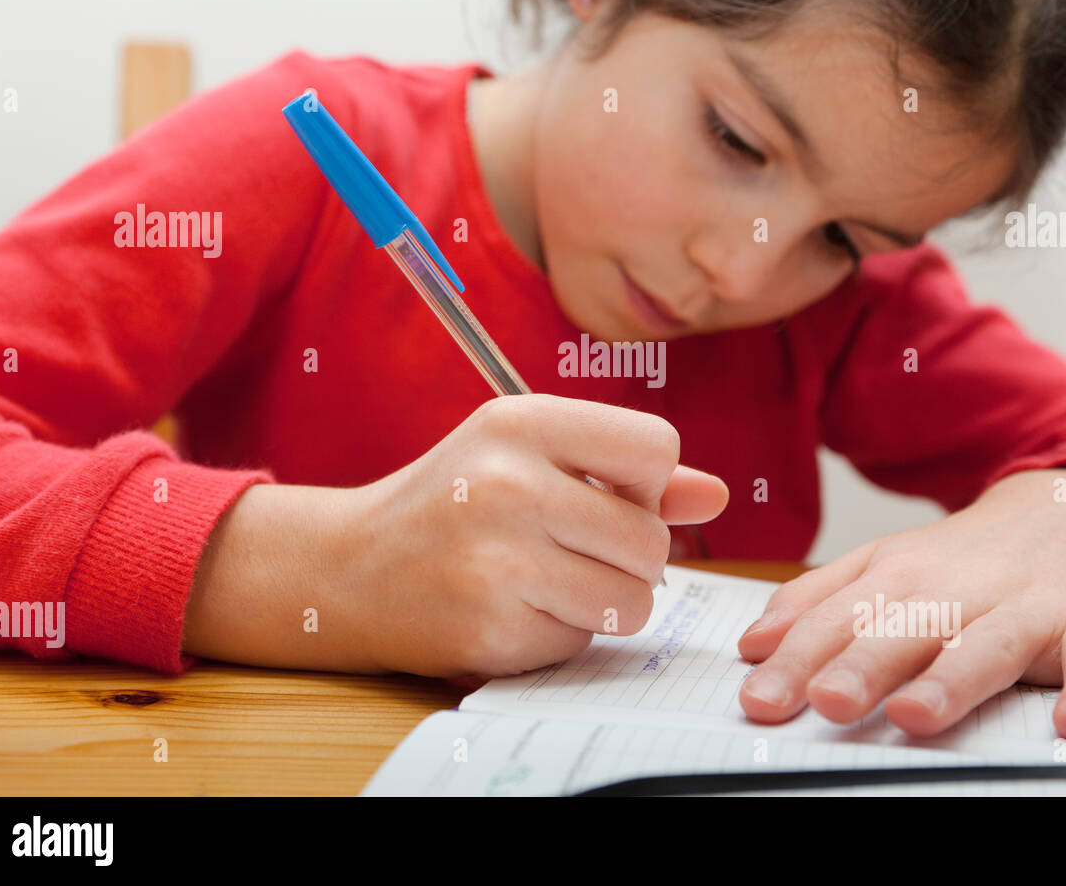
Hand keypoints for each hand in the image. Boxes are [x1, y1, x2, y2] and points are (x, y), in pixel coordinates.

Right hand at [184, 394, 728, 677]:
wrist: (348, 570)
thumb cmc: (453, 501)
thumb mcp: (528, 455)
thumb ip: (623, 470)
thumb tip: (716, 496)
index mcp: (519, 423)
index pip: (655, 447)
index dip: (646, 481)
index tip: (605, 491)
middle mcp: (508, 485)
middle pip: (651, 537)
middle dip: (630, 553)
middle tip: (573, 546)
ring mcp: (498, 563)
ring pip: (633, 600)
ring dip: (606, 601)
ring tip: (551, 580)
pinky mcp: (492, 631)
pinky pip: (585, 643)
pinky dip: (564, 634)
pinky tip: (516, 610)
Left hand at [737, 467, 1065, 740]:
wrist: (1065, 512)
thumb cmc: (960, 561)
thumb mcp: (881, 566)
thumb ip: (817, 604)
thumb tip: (753, 646)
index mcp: (898, 577)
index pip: (837, 623)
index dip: (796, 661)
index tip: (760, 700)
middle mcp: (957, 589)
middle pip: (904, 631)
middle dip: (862, 666)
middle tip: (825, 703)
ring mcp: (1026, 604)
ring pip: (986, 643)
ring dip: (952, 680)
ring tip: (914, 716)